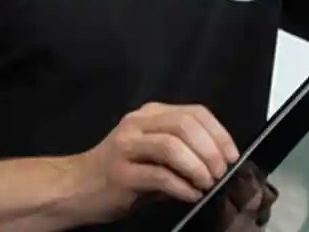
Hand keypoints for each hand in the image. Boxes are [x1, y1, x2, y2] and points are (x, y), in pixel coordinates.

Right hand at [70, 102, 240, 223]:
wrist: (76, 188)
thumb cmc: (121, 174)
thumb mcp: (154, 156)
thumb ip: (183, 153)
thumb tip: (220, 164)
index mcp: (150, 114)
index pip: (194, 112)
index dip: (219, 133)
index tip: (232, 156)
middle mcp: (137, 124)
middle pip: (185, 125)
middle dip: (210, 150)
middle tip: (221, 173)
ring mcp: (126, 146)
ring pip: (172, 145)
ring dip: (197, 166)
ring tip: (207, 184)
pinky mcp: (120, 173)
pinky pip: (159, 175)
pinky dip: (181, 186)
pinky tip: (191, 195)